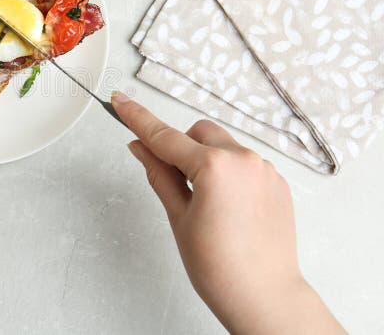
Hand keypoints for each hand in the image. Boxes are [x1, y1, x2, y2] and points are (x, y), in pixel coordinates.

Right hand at [111, 92, 344, 334]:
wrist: (264, 297)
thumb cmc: (219, 266)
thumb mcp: (179, 217)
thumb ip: (159, 174)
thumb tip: (140, 147)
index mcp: (214, 167)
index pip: (164, 136)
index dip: (137, 118)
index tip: (119, 100)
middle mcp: (244, 159)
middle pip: (198, 133)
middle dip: (181, 148)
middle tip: (174, 183)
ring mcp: (265, 169)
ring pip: (223, 146)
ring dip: (207, 160)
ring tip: (206, 205)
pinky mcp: (277, 182)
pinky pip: (244, 163)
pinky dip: (228, 174)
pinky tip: (228, 209)